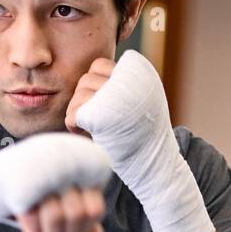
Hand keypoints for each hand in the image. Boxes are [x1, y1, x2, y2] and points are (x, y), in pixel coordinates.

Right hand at [0, 132, 110, 231]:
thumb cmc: (23, 198)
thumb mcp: (56, 212)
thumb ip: (81, 227)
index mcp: (73, 162)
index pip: (95, 208)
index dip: (84, 230)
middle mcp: (59, 159)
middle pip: (79, 214)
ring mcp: (39, 169)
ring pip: (61, 218)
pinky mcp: (18, 185)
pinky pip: (38, 224)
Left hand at [73, 50, 215, 231]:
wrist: (157, 166)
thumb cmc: (146, 138)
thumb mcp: (143, 102)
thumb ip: (123, 87)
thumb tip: (94, 77)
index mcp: (140, 74)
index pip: (100, 65)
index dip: (94, 85)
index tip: (98, 105)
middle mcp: (130, 81)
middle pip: (86, 79)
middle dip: (82, 99)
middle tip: (89, 119)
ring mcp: (117, 98)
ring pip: (78, 94)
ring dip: (76, 110)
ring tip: (85, 127)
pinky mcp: (103, 117)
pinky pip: (75, 112)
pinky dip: (73, 123)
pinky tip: (80, 131)